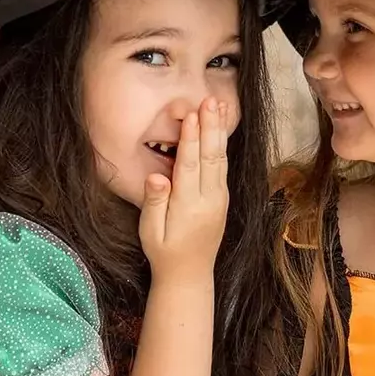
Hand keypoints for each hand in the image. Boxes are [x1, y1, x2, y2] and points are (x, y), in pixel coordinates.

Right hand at [138, 97, 228, 282]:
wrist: (190, 275)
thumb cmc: (164, 252)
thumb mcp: (150, 231)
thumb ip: (154, 202)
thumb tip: (156, 176)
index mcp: (189, 207)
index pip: (190, 166)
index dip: (191, 140)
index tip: (191, 115)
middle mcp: (209, 200)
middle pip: (211, 157)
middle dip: (211, 126)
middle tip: (210, 100)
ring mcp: (219, 198)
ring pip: (221, 159)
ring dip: (220, 130)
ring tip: (220, 105)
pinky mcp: (222, 197)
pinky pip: (223, 166)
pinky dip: (223, 144)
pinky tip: (221, 127)